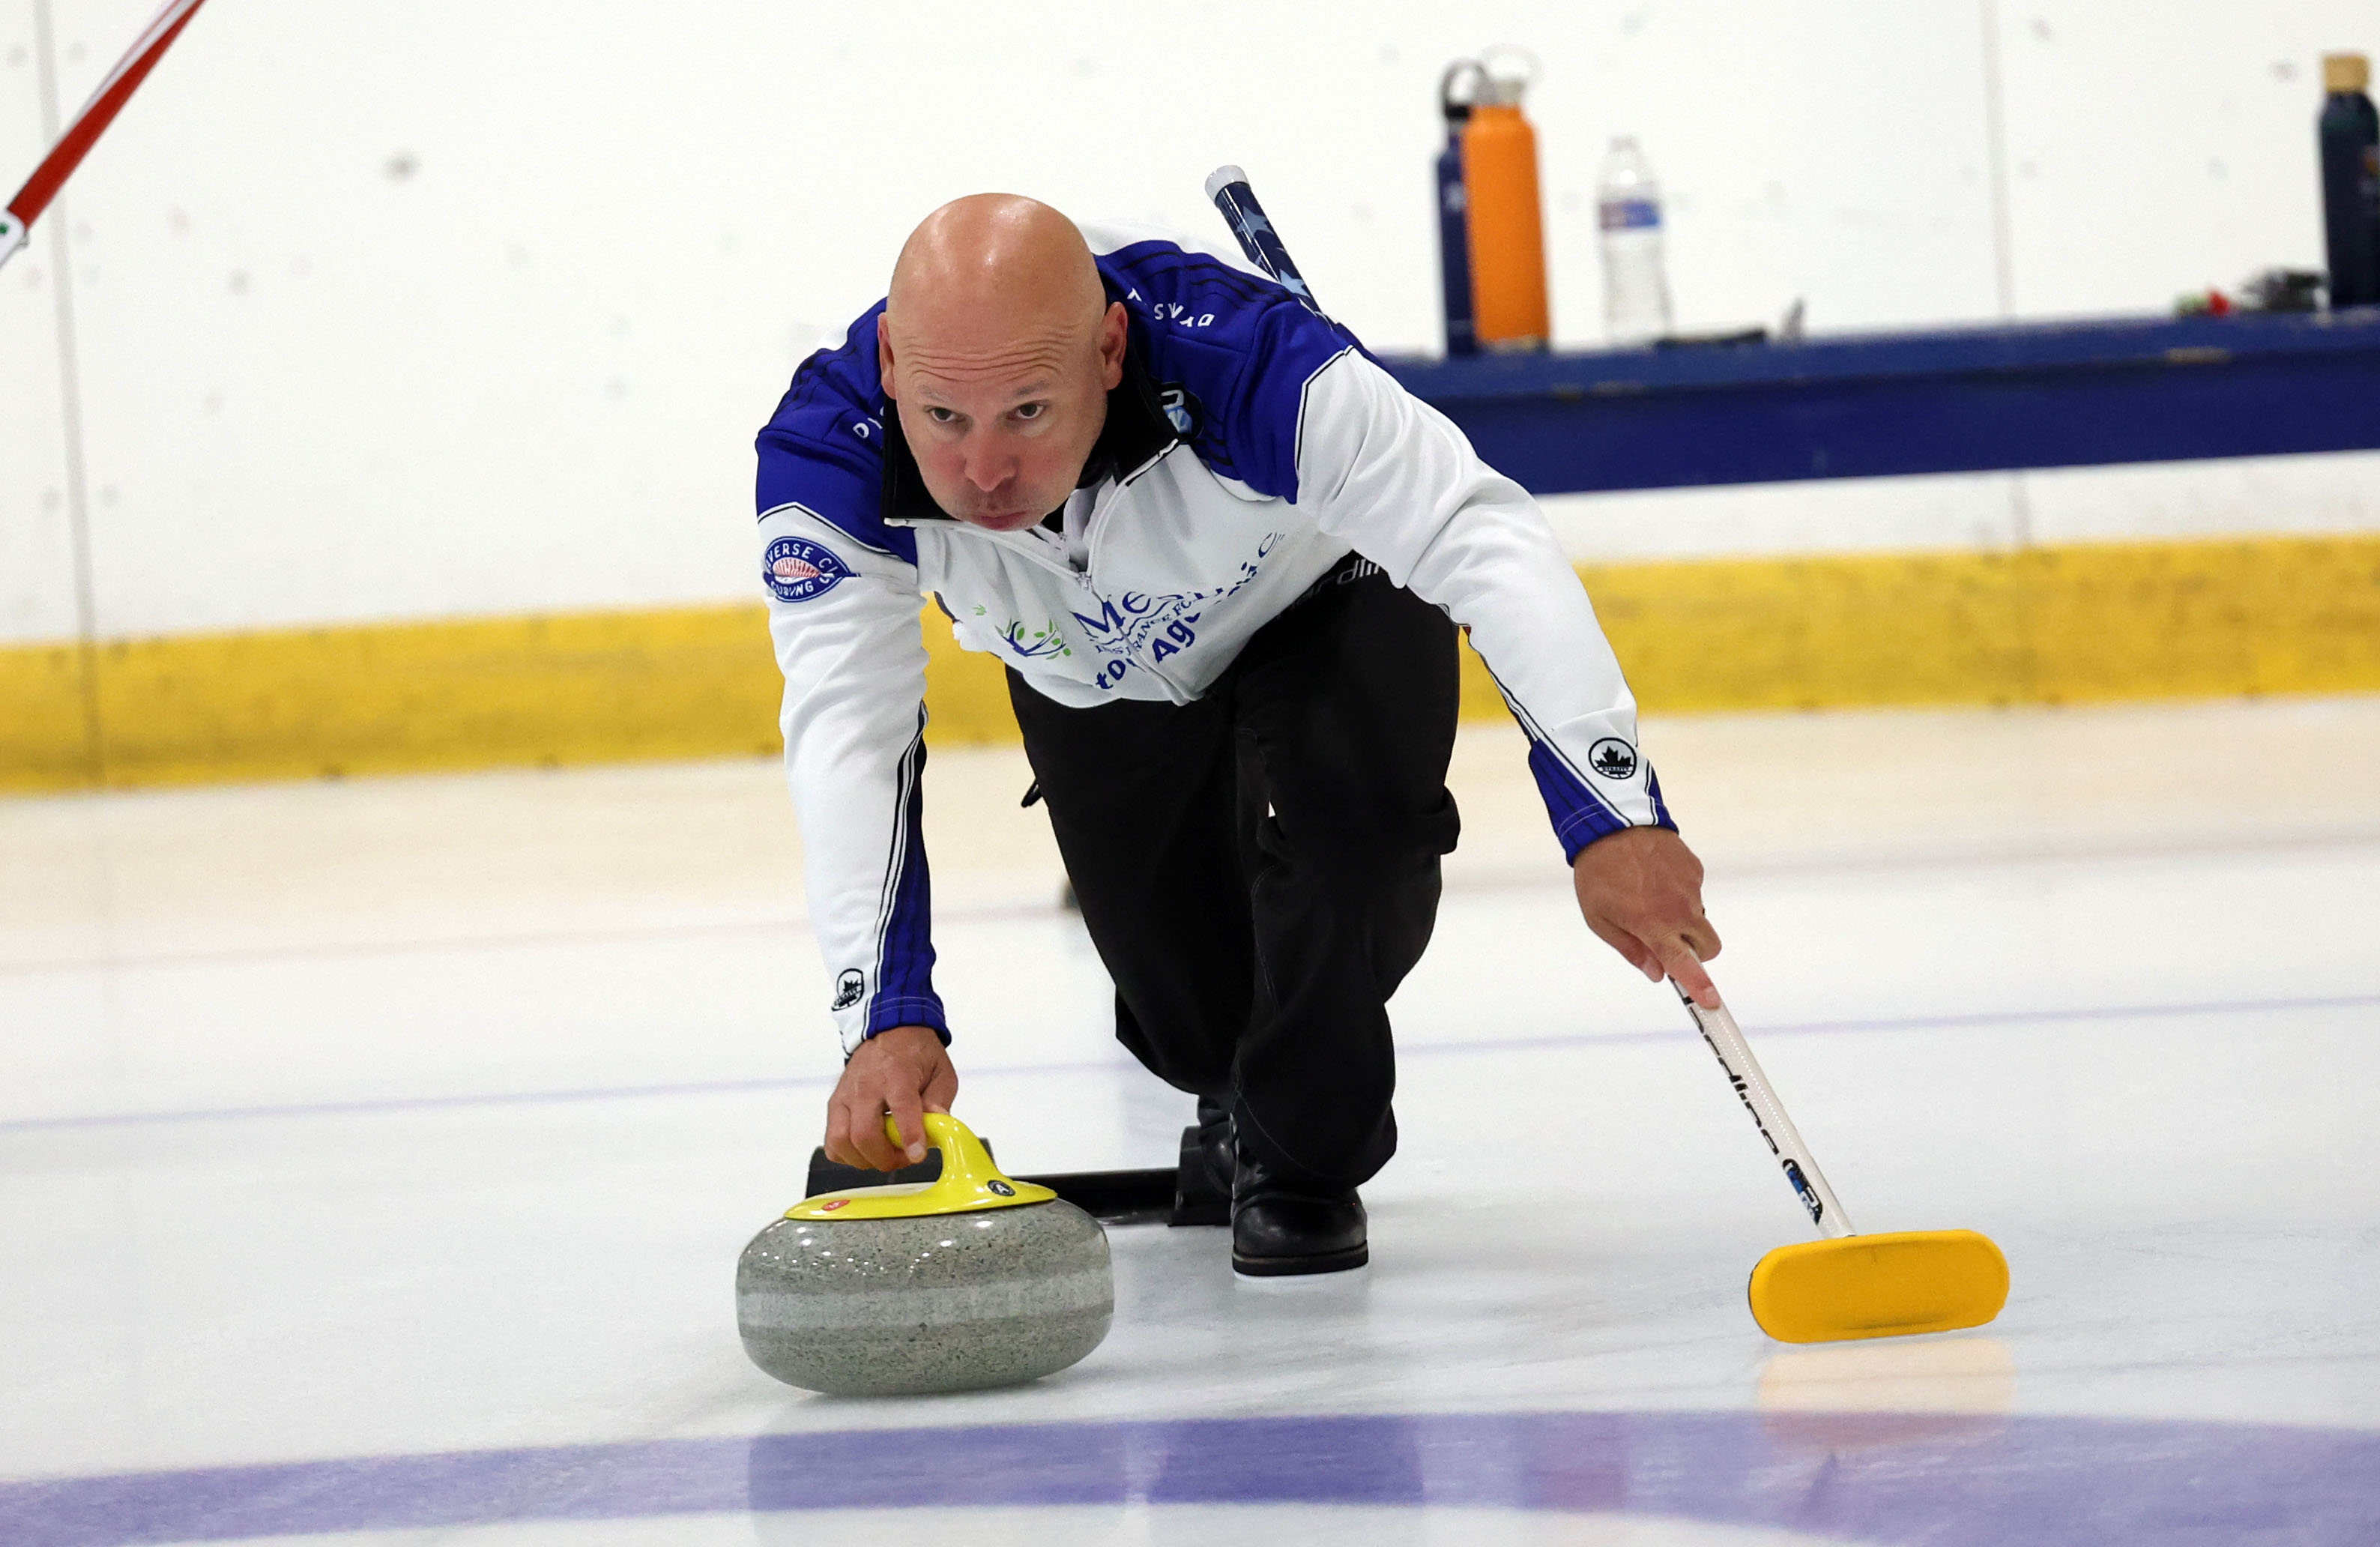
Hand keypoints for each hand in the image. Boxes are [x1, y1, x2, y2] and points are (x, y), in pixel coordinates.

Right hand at [824, 1024, 957, 1171]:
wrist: (889, 1031)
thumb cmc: (916, 1053)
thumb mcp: (941, 1072)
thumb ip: (940, 1101)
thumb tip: (937, 1126)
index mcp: (896, 1074)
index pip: (900, 1108)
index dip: (908, 1136)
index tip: (917, 1155)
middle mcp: (866, 1086)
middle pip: (864, 1134)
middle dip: (886, 1157)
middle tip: (905, 1157)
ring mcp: (845, 1096)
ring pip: (842, 1141)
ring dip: (866, 1159)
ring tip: (886, 1154)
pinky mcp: (835, 1105)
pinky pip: (832, 1142)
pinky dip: (847, 1154)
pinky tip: (867, 1150)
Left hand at [1572, 826, 1722, 1008]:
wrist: (1611, 823)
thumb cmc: (1598, 874)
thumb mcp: (1599, 919)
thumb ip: (1631, 949)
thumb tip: (1656, 974)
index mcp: (1654, 925)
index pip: (1685, 964)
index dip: (1700, 986)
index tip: (1712, 1002)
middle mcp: (1680, 909)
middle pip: (1709, 946)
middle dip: (1696, 951)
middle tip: (1670, 941)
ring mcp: (1691, 887)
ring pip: (1699, 916)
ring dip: (1682, 916)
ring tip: (1648, 895)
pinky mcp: (1695, 868)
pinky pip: (1693, 891)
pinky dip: (1679, 892)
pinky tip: (1654, 877)